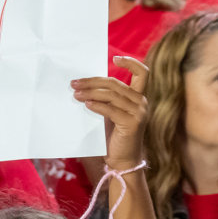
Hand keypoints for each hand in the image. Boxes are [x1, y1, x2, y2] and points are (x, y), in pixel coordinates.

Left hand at [72, 56, 148, 171]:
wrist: (122, 161)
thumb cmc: (113, 137)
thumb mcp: (111, 113)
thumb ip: (106, 99)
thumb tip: (83, 85)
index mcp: (138, 98)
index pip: (142, 73)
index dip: (130, 63)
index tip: (114, 58)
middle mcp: (142, 103)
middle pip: (116, 84)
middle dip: (92, 81)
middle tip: (74, 83)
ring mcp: (139, 113)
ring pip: (112, 95)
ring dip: (91, 93)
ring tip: (75, 94)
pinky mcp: (132, 124)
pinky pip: (111, 110)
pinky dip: (97, 105)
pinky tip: (86, 104)